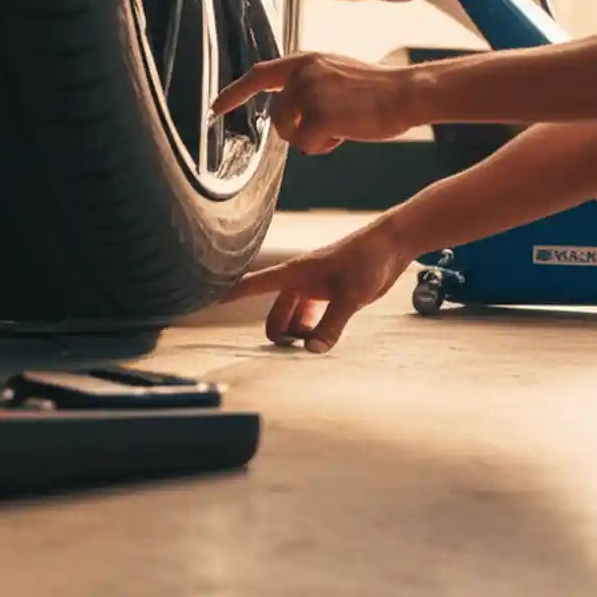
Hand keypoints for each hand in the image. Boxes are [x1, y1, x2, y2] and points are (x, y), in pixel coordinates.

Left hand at [211, 52, 418, 154]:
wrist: (407, 94)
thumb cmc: (377, 91)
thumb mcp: (335, 74)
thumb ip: (307, 84)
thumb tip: (285, 112)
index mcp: (305, 60)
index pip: (259, 75)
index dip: (235, 93)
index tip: (216, 107)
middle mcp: (302, 73)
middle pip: (278, 117)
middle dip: (297, 130)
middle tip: (330, 127)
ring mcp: (308, 93)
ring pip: (290, 134)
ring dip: (312, 139)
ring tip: (341, 126)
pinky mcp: (317, 115)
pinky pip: (306, 146)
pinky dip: (323, 147)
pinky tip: (345, 135)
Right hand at [224, 219, 413, 351]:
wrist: (392, 245)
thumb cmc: (368, 259)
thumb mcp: (351, 294)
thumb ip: (331, 324)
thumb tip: (312, 351)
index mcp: (295, 273)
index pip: (253, 284)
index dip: (229, 293)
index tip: (205, 301)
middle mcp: (299, 282)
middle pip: (275, 316)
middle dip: (281, 335)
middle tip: (299, 348)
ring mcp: (313, 290)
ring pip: (292, 321)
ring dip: (298, 336)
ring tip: (315, 344)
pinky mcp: (328, 297)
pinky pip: (310, 320)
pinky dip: (311, 332)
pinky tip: (323, 339)